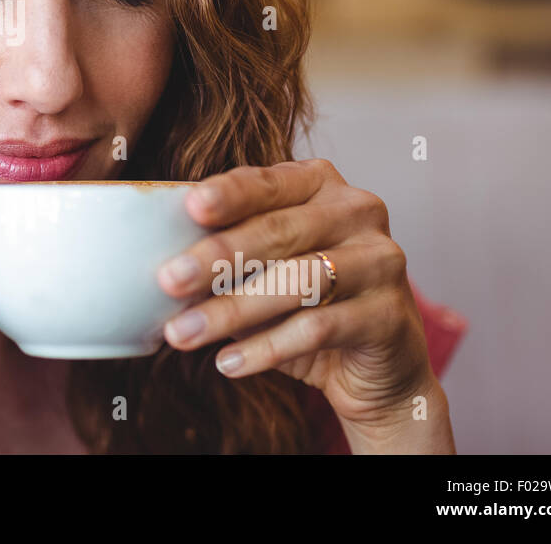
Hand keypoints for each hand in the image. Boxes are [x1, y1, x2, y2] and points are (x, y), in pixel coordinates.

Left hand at [156, 158, 453, 452]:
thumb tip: (161, 262)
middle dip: (216, 258)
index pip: (268, 182)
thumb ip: (227, 250)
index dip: (230, 194)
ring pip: (296, 282)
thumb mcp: (265, 267)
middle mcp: (357, 211)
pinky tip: (227, 363)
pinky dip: (267, 348)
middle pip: (279, 231)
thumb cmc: (306, 302)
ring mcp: (381, 260)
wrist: (376, 366)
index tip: (190, 207)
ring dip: (231, 311)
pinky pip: (318, 329)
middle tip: (167, 281)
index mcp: (320, 184)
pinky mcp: (389, 314)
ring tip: (182, 335)